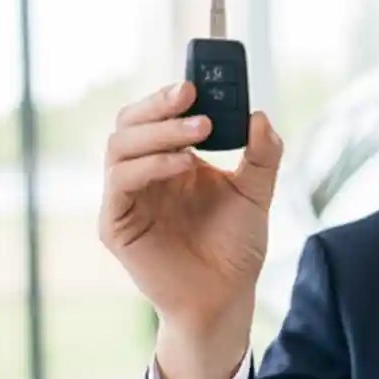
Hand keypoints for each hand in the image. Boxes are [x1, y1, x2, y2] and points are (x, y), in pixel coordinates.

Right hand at [99, 81, 282, 378]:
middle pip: (130, 122)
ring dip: (158, 131)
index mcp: (170, 160)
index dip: (171, 93)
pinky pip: (120, 183)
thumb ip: (262, 155)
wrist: (226, 298)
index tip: (200, 80)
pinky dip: (149, 165)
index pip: (156, 114)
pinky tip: (183, 164)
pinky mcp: (116, 225)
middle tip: (192, 94)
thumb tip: (261, 116)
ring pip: (119, 145)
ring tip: (199, 130)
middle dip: (159, 104)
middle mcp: (143, 173)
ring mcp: (126, 198)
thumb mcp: (256, 193)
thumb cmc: (235, 248)